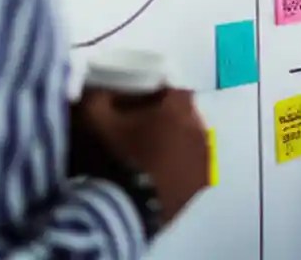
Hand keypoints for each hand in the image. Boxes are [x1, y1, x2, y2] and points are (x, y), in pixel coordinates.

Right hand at [80, 88, 208, 224]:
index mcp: (179, 107)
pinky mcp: (202, 184)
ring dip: (175, 143)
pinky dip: (180, 166)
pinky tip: (159, 176)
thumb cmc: (117, 157)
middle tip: (141, 132)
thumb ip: (98, 98)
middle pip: (183, 115)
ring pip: (190, 141)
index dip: (151, 96)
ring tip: (150, 156)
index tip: (134, 107)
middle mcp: (199, 128)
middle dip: (166, 119)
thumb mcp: (96, 121)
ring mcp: (205, 158)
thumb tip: (99, 91)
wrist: (129, 208)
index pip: (170, 91)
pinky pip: (193, 166)